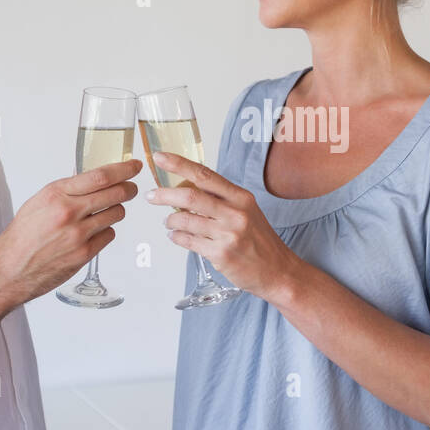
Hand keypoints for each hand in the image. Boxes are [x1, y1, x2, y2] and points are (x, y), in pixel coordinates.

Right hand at [0, 158, 141, 309]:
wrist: (9, 270)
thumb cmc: (21, 237)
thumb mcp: (38, 203)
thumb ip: (66, 192)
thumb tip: (93, 182)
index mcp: (55, 194)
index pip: (100, 176)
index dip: (123, 169)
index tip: (134, 166)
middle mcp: (68, 212)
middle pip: (115, 193)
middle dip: (128, 189)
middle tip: (131, 188)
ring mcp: (78, 234)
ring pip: (116, 214)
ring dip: (117, 210)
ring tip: (107, 212)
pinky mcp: (84, 253)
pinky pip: (109, 235)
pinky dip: (106, 231)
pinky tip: (95, 233)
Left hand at [145, 151, 298, 300]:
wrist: (277, 271)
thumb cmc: (259, 240)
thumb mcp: (247, 211)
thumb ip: (221, 199)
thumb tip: (186, 189)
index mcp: (241, 197)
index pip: (204, 175)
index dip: (179, 164)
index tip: (160, 158)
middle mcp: (235, 213)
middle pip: (190, 196)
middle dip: (164, 194)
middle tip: (152, 196)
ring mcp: (228, 235)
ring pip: (185, 220)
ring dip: (170, 220)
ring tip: (169, 221)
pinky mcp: (221, 255)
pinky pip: (188, 241)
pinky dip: (176, 237)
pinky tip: (176, 235)